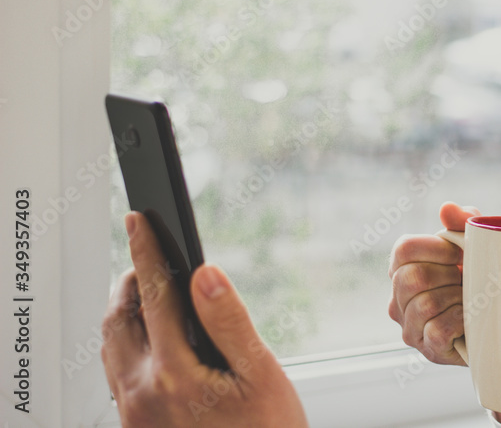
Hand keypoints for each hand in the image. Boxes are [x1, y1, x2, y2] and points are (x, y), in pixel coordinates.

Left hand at [101, 211, 307, 426]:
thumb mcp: (261, 375)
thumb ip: (228, 321)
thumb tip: (205, 274)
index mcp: (172, 374)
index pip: (152, 295)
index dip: (146, 252)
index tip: (140, 220)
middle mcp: (141, 394)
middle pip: (118, 319)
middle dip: (130, 281)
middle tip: (148, 256)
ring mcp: (134, 414)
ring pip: (111, 346)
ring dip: (124, 311)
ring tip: (148, 292)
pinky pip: (117, 372)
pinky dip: (127, 341)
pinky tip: (152, 341)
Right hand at [388, 202, 477, 365]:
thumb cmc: (482, 277)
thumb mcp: (477, 244)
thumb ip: (463, 221)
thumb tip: (447, 208)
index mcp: (403, 267)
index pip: (404, 249)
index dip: (436, 248)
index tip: (461, 253)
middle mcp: (397, 298)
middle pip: (410, 277)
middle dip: (448, 276)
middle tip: (467, 280)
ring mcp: (410, 327)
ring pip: (424, 305)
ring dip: (456, 299)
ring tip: (469, 300)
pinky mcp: (428, 350)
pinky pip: (437, 330)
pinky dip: (460, 321)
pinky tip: (470, 320)